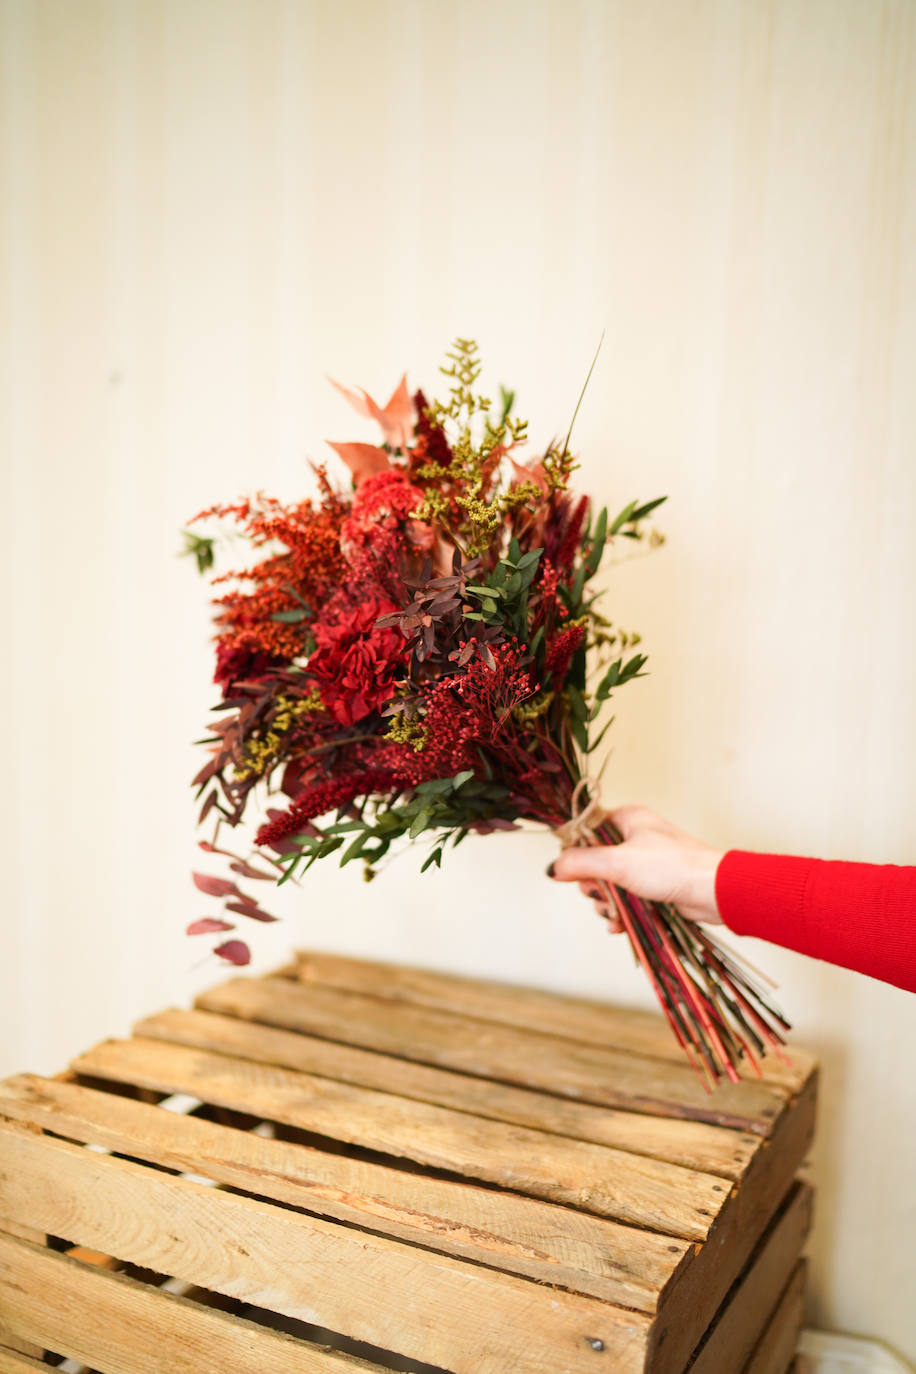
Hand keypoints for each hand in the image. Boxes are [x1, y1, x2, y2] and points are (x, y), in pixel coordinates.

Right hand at [549, 804, 723, 931]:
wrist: (714, 892)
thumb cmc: (671, 867)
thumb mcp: (617, 863)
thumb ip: (581, 863)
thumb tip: (552, 868)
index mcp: (627, 819)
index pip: (587, 830)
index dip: (576, 852)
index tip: (573, 870)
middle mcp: (635, 837)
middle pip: (594, 861)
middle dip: (593, 885)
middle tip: (600, 894)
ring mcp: (644, 863)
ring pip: (609, 884)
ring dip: (606, 903)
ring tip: (613, 913)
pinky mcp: (653, 886)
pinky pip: (625, 898)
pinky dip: (619, 912)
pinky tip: (618, 925)